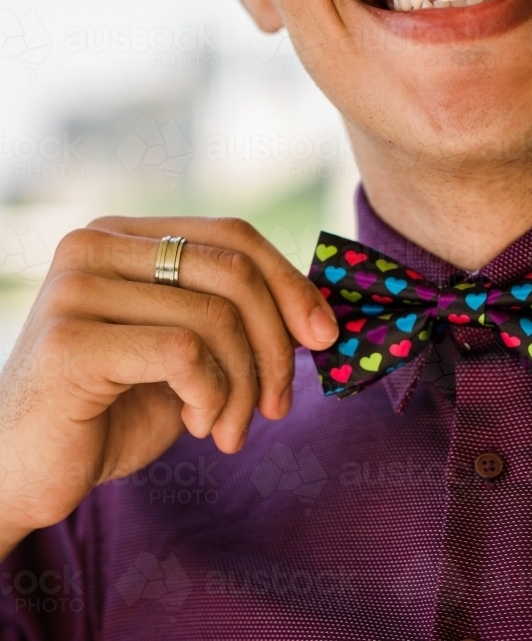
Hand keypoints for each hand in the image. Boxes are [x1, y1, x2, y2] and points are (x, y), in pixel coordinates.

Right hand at [0, 216, 337, 555]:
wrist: (28, 471)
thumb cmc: (114, 410)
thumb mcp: (188, 353)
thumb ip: (236, 320)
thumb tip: (319, 315)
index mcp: (126, 237)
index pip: (234, 236)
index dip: (291, 284)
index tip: (325, 337)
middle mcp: (95, 246)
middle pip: (234, 272)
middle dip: (276, 346)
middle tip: (278, 405)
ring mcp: (77, 288)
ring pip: (216, 317)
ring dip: (243, 386)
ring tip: (229, 428)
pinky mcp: (71, 340)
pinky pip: (185, 353)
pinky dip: (212, 396)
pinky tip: (197, 426)